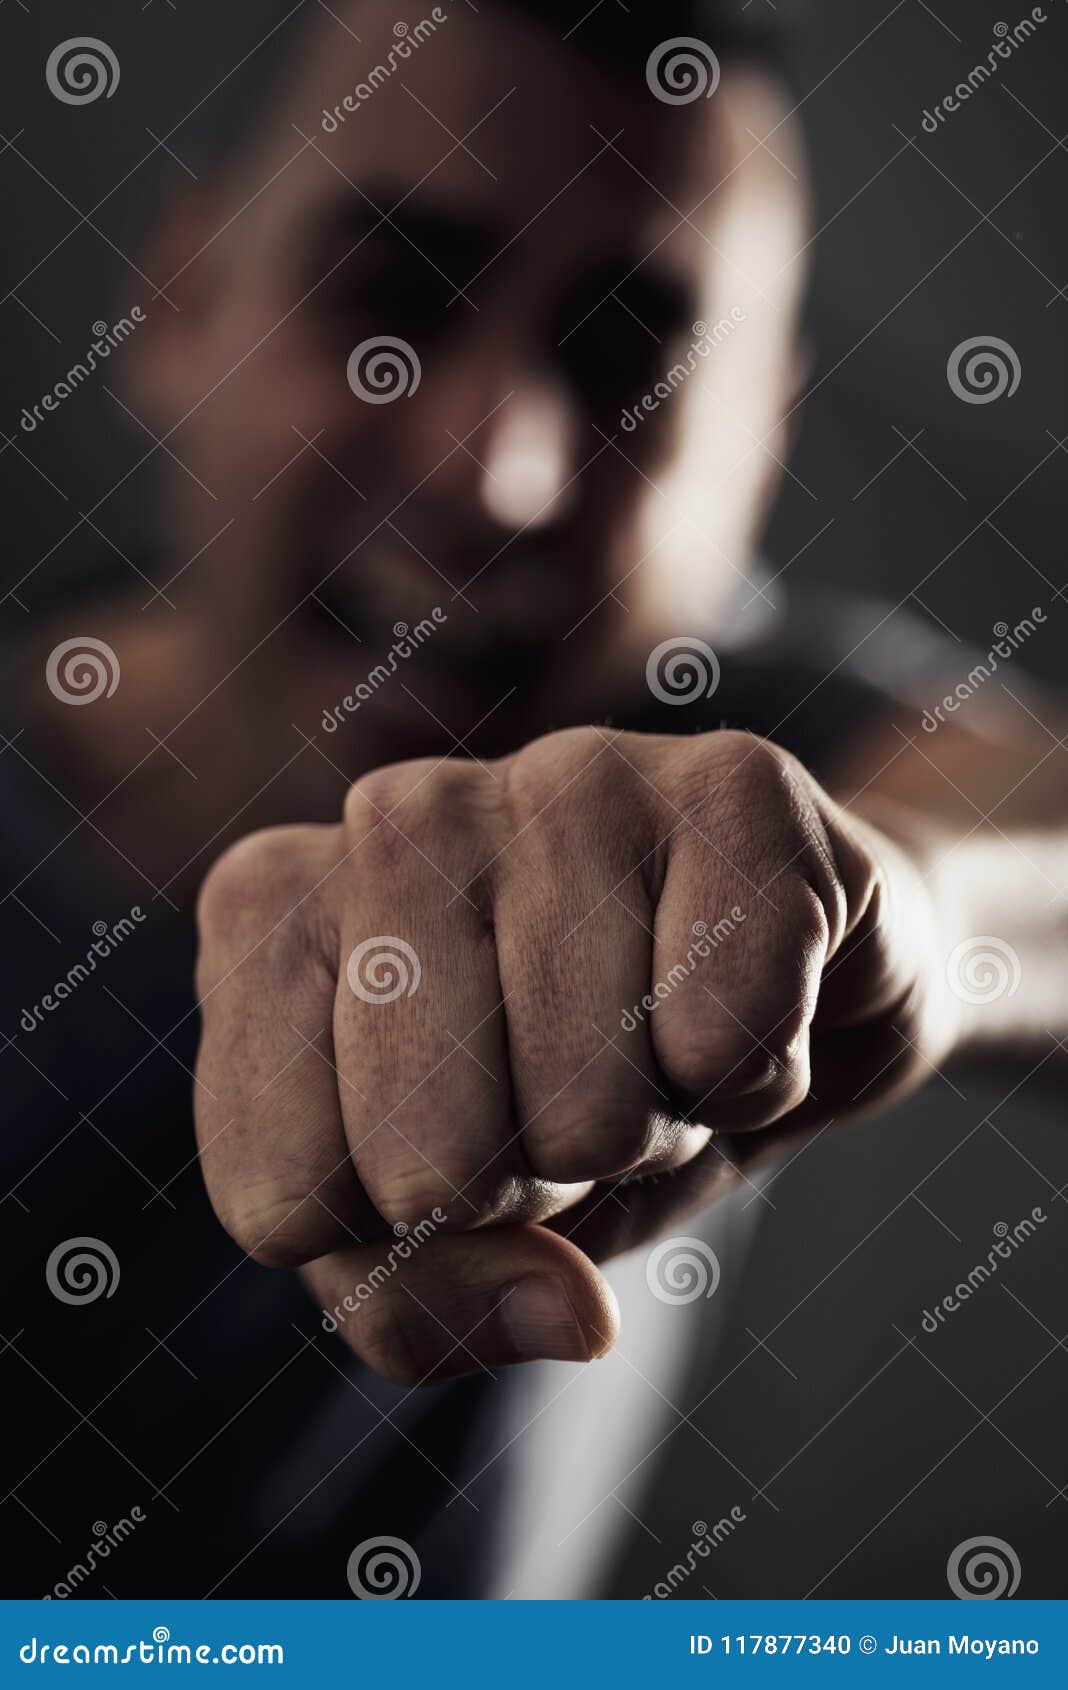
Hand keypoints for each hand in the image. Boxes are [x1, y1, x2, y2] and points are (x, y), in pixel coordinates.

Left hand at [194, 728, 955, 1383]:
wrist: (769, 977)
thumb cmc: (572, 1086)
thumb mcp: (447, 1228)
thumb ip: (422, 1306)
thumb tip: (564, 1313)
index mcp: (268, 911)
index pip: (283, 1199)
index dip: (401, 1233)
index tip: (455, 1142)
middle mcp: (393, 817)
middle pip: (426, 1166)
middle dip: (532, 1184)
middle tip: (570, 1091)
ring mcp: (560, 777)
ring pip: (587, 1110)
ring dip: (654, 1130)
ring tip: (656, 1039)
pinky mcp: (728, 783)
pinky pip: (727, 1040)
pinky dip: (758, 1081)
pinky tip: (740, 996)